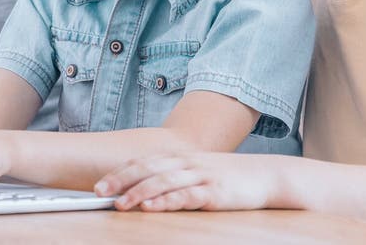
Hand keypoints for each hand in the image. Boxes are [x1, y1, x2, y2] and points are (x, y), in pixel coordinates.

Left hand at [94, 153, 272, 211]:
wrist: (266, 175)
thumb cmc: (228, 176)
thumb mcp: (198, 170)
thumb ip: (174, 176)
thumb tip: (144, 189)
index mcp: (181, 156)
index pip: (144, 161)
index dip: (120, 172)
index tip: (99, 184)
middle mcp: (188, 162)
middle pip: (148, 168)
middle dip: (121, 180)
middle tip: (99, 192)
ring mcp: (202, 175)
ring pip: (164, 181)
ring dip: (140, 192)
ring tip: (121, 203)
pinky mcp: (215, 192)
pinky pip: (187, 195)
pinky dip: (167, 201)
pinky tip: (153, 208)